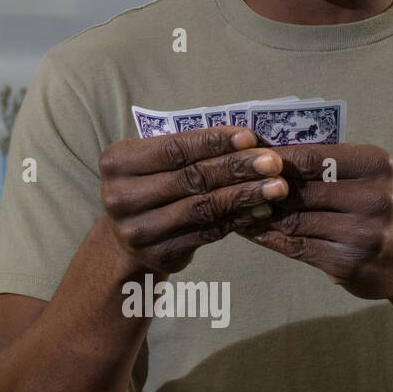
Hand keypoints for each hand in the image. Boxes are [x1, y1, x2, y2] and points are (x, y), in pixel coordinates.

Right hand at [98, 127, 289, 273]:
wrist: (124, 239)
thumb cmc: (149, 186)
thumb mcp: (151, 162)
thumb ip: (186, 152)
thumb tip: (247, 142)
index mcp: (116, 163)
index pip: (171, 149)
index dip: (213, 142)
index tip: (250, 137)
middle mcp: (119, 197)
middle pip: (189, 178)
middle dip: (236, 168)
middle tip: (273, 162)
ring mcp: (137, 230)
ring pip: (202, 207)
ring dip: (244, 195)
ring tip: (277, 186)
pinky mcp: (159, 254)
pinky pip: (207, 232)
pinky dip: (238, 219)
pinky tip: (262, 209)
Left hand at [240, 143, 392, 299]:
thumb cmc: (378, 206)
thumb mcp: (366, 174)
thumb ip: (324, 162)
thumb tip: (262, 150)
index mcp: (375, 165)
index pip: (312, 156)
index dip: (273, 158)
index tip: (244, 156)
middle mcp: (374, 198)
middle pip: (300, 190)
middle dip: (263, 188)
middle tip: (231, 184)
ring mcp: (363, 234)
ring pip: (294, 220)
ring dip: (261, 214)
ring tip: (235, 206)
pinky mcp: (349, 263)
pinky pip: (297, 246)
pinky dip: (269, 237)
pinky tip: (250, 230)